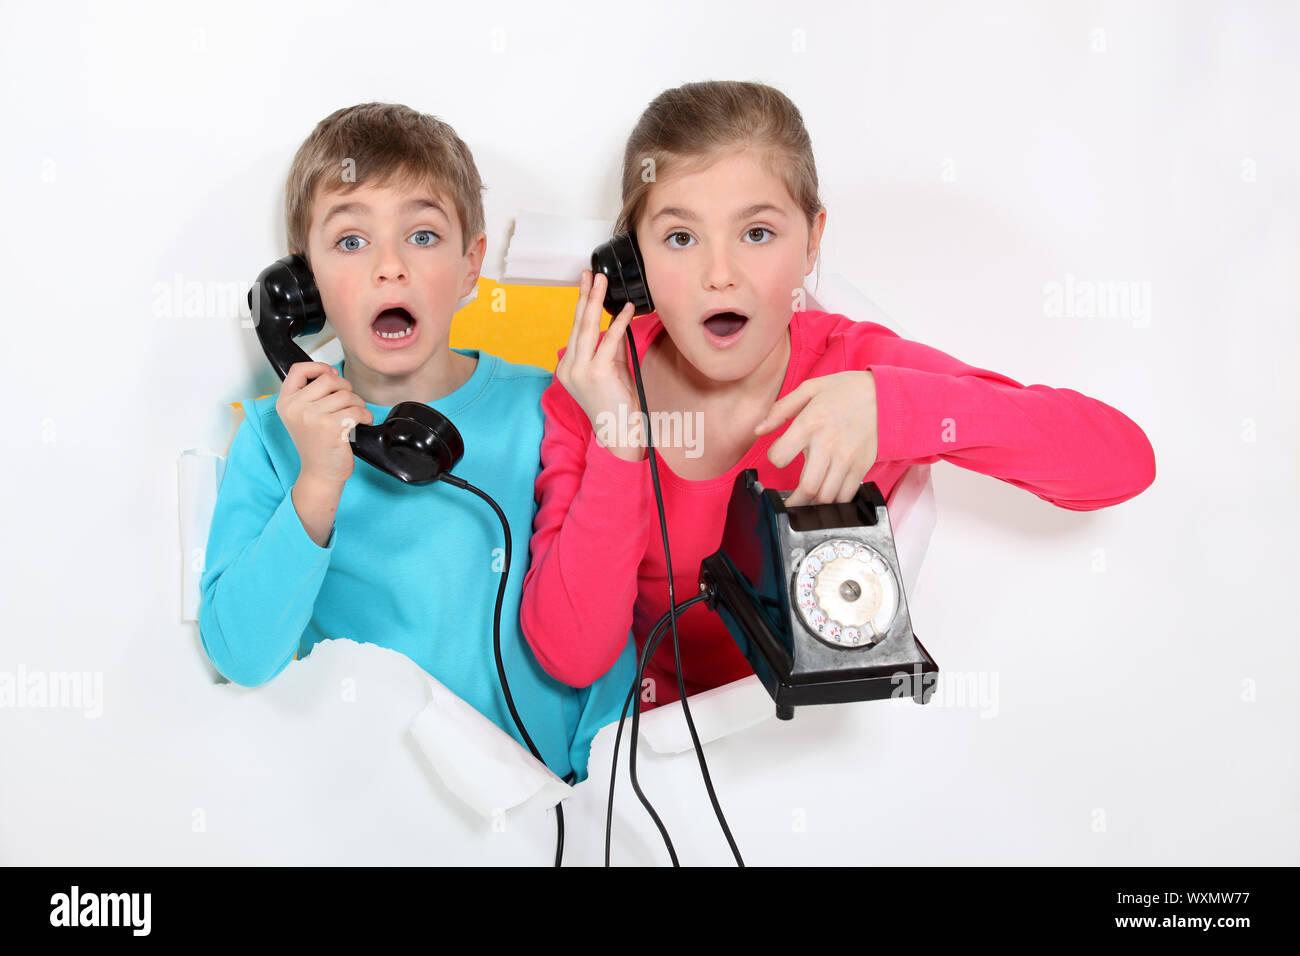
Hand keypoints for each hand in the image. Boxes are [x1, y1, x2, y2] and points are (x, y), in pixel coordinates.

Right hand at [276, 362, 374, 484]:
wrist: (320, 474)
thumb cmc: (317, 445)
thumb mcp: (303, 416)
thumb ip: (311, 394)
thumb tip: (331, 372)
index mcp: (286, 402)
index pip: (298, 370)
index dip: (318, 367)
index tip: (331, 374)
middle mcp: (295, 407)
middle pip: (330, 379)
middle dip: (346, 389)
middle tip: (347, 406)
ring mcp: (312, 416)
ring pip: (347, 395)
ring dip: (358, 405)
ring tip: (353, 419)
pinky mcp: (330, 426)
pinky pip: (357, 410)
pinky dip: (365, 417)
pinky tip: (360, 425)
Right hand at [555, 270, 642, 460]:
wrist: (619, 433)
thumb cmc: (617, 405)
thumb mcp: (612, 370)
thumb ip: (611, 347)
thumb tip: (617, 322)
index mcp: (568, 367)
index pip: (577, 331)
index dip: (583, 306)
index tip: (587, 286)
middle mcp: (569, 368)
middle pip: (577, 325)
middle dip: (584, 296)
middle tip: (589, 274)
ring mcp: (580, 371)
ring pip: (587, 328)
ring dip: (594, 302)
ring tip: (600, 282)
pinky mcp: (596, 373)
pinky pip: (608, 342)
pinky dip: (618, 323)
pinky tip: (625, 310)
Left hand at [754, 371, 877, 506]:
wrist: (886, 395)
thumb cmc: (847, 390)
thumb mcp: (810, 388)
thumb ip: (781, 410)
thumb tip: (759, 429)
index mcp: (810, 424)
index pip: (779, 457)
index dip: (774, 458)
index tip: (779, 457)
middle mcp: (828, 445)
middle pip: (807, 488)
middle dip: (794, 500)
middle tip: (789, 501)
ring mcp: (847, 459)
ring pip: (826, 497)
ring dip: (814, 502)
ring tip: (808, 499)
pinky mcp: (861, 467)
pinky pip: (846, 495)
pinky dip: (834, 500)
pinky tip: (828, 493)